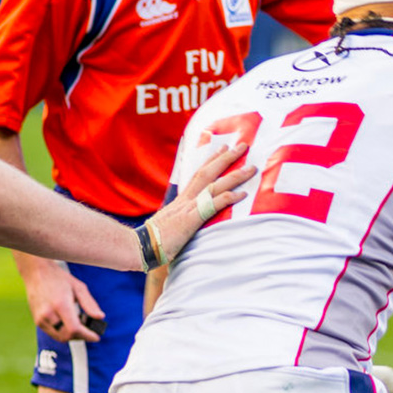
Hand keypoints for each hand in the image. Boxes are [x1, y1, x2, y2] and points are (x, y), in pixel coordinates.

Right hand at [16, 253, 102, 342]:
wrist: (36, 273)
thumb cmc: (59, 279)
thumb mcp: (79, 288)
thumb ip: (90, 304)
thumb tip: (100, 317)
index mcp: (60, 304)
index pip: (74, 329)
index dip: (87, 335)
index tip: (96, 337)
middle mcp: (48, 313)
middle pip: (67, 336)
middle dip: (81, 336)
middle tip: (90, 331)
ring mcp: (40, 318)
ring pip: (59, 337)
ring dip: (72, 336)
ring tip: (80, 326)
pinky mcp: (37, 320)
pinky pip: (52, 333)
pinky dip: (63, 333)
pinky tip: (70, 324)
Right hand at [145, 137, 255, 264]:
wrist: (141, 246)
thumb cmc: (156, 240)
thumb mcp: (172, 223)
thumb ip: (184, 217)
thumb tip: (192, 218)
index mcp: (182, 200)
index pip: (199, 174)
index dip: (212, 160)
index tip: (224, 148)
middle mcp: (186, 200)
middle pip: (208, 172)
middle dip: (226, 158)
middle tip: (243, 146)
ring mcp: (188, 208)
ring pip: (214, 185)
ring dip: (234, 176)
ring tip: (251, 168)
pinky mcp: (191, 219)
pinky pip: (212, 205)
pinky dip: (227, 198)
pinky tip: (242, 194)